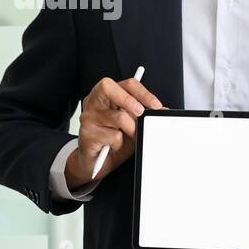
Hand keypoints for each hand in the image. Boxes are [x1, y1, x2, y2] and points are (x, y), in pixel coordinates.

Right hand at [65, 75, 162, 189]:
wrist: (97, 163)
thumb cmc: (113, 141)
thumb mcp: (131, 126)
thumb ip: (141, 115)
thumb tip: (162, 110)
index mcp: (106, 96)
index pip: (126, 84)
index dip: (143, 92)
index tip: (156, 105)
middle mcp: (94, 102)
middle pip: (109, 87)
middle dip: (129, 99)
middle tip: (141, 112)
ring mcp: (88, 117)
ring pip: (118, 117)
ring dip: (131, 130)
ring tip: (128, 138)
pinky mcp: (87, 133)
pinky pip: (113, 136)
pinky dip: (119, 144)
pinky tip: (112, 147)